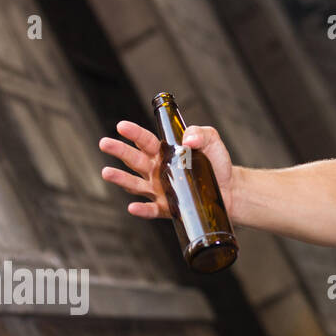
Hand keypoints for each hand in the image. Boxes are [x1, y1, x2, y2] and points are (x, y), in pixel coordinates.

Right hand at [98, 120, 237, 221]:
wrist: (230, 188)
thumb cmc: (216, 163)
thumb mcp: (211, 141)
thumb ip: (201, 133)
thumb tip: (189, 139)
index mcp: (164, 152)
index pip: (145, 140)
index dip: (133, 133)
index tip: (121, 126)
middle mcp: (156, 170)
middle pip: (134, 160)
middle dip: (119, 151)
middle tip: (104, 143)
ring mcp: (159, 190)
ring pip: (135, 185)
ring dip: (121, 179)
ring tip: (106, 172)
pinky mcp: (167, 208)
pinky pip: (151, 210)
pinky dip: (141, 210)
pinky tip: (133, 207)